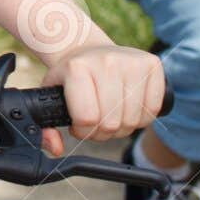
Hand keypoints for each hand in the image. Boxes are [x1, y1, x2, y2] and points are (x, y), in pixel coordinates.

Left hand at [39, 44, 165, 155]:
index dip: (83, 132)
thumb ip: (46, 127)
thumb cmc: (70, 77)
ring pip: (133, 120)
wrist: (86, 50)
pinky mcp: (152, 65)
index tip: (78, 125)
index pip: (87, 118)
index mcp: (76, 68)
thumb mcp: (50, 96)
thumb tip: (56, 149)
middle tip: (96, 122)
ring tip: (111, 116)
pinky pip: (152, 109)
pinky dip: (141, 118)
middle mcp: (106, 62)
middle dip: (102, 133)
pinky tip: (128, 110)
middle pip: (111, 123)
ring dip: (122, 128)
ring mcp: (131, 62)